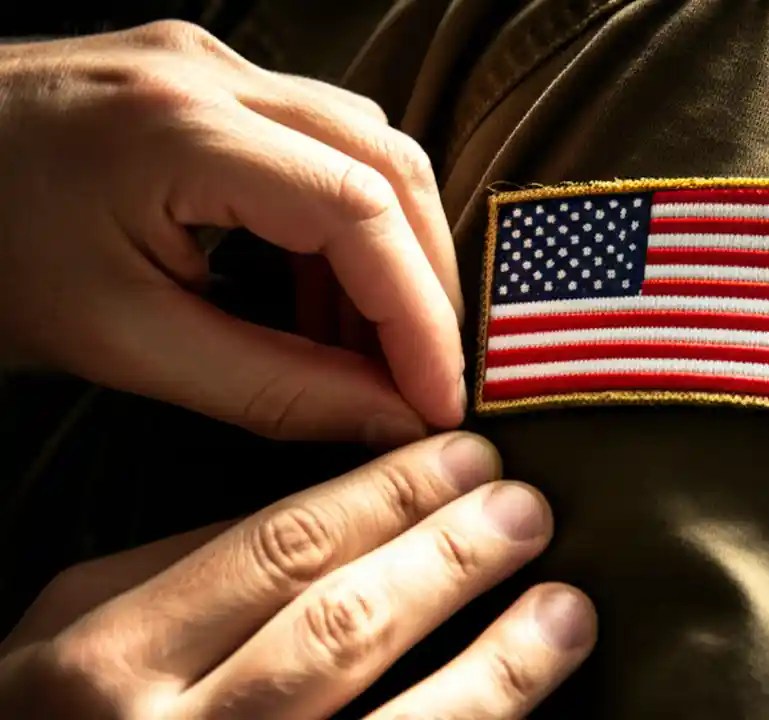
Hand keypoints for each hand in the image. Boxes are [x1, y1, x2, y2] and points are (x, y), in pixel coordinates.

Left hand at [0, 21, 464, 441]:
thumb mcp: (121, 342)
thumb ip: (272, 386)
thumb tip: (390, 418)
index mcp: (177, 130)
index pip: (359, 211)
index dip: (419, 313)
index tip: (440, 395)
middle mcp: (212, 71)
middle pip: (388, 162)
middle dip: (426, 280)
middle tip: (426, 375)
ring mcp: (212, 63)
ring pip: (369, 147)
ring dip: (394, 251)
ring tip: (374, 348)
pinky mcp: (209, 78)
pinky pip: (322, 143)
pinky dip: (347, 225)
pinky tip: (327, 297)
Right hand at [0, 433, 595, 717]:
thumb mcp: (82, 632)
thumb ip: (191, 566)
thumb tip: (338, 504)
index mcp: (114, 658)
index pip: (282, 550)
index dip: (391, 497)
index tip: (469, 456)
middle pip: (345, 626)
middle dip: (451, 558)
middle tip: (526, 509)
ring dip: (499, 666)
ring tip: (566, 610)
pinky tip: (525, 695)